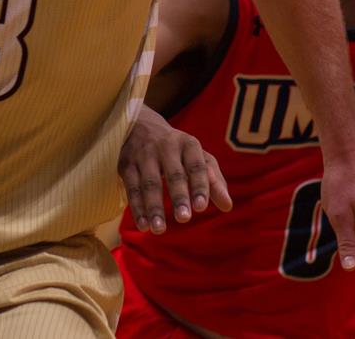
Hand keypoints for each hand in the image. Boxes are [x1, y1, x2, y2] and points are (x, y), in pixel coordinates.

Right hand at [119, 104, 230, 234]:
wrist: (140, 125)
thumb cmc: (178, 149)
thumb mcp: (198, 157)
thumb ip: (213, 180)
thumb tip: (227, 206)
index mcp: (188, 144)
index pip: (196, 166)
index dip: (199, 186)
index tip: (201, 207)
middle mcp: (166, 147)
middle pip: (173, 174)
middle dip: (178, 197)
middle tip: (184, 219)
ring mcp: (144, 155)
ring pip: (149, 184)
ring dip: (154, 207)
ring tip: (159, 230)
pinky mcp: (126, 164)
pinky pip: (131, 188)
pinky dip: (137, 208)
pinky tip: (143, 226)